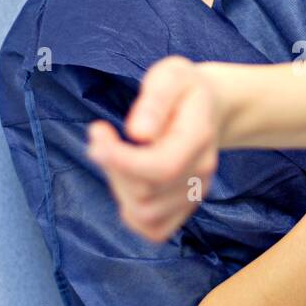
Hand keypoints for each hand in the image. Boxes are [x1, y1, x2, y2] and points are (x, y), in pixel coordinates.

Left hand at [85, 56, 222, 241]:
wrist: (207, 108)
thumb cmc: (184, 90)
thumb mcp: (171, 76)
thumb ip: (155, 100)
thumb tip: (139, 134)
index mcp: (199, 138)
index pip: (162, 167)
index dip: (121, 159)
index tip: (97, 130)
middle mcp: (202, 173)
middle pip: (147, 192)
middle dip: (112, 166)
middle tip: (100, 135)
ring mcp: (195, 194)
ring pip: (145, 213)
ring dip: (118, 186)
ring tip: (115, 156)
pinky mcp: (183, 209)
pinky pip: (153, 230)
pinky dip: (131, 212)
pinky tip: (126, 182)